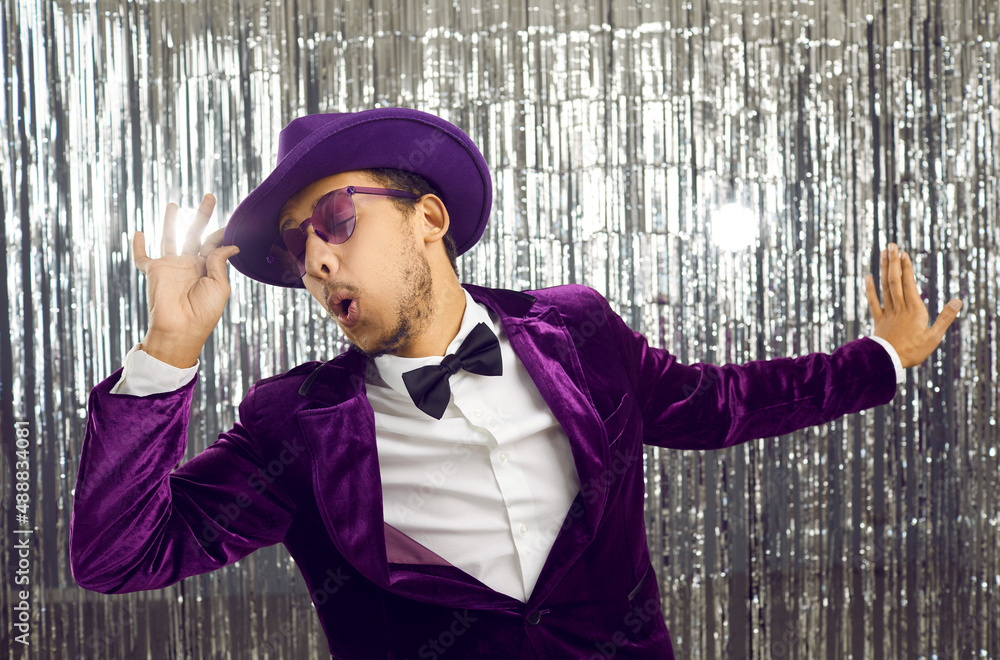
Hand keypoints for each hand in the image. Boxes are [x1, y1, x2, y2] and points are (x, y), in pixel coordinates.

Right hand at [132, 194, 239, 367]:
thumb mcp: (219, 286)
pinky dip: (139, 245)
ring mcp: (171, 266)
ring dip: (170, 221)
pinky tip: (139, 232)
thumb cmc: (204, 312)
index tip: (231, 226)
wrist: (180, 329)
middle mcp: (189, 265)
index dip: (221, 234)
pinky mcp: (154, 271)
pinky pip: (142, 257)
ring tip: (174, 204)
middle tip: (209, 196)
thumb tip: (230, 244)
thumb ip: (219, 262)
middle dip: (202, 215)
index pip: (213, 245)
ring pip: (170, 238)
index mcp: (207, 269)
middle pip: (195, 233)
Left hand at [864, 243, 961, 368]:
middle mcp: (900, 308)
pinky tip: (868, 277)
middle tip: (891, 245)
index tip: (903, 253)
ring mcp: (888, 313)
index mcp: (914, 310)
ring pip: (885, 287)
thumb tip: (958, 301)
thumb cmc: (913, 351)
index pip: (909, 284)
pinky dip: (870, 289)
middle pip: (895, 281)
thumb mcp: (934, 336)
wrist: (888, 362)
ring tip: (883, 254)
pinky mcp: (879, 320)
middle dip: (893, 262)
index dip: (906, 268)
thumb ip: (945, 318)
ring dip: (884, 270)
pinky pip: (873, 302)